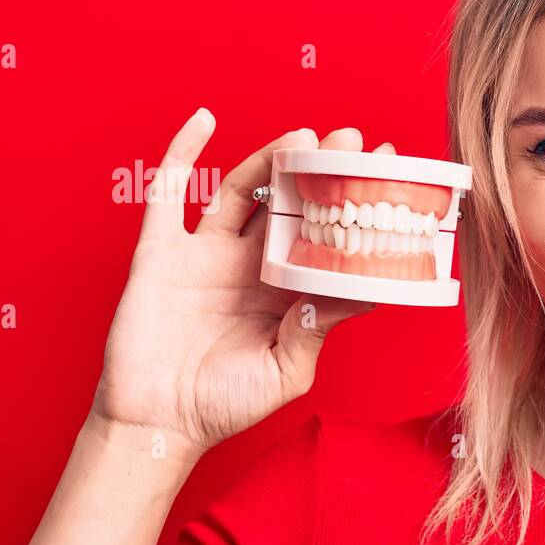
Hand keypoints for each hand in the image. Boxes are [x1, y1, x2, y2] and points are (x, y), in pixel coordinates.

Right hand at [89, 111, 395, 458]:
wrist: (159, 424)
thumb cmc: (225, 404)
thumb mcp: (287, 368)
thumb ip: (319, 326)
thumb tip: (363, 287)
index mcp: (286, 290)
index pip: (324, 236)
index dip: (351, 206)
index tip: (384, 175)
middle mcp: (250, 265)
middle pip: (288, 204)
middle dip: (318, 171)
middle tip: (351, 139)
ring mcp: (205, 254)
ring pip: (241, 191)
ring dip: (270, 159)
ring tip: (304, 135)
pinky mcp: (162, 252)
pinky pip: (168, 193)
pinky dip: (183, 152)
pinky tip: (204, 120)